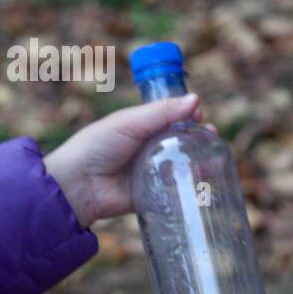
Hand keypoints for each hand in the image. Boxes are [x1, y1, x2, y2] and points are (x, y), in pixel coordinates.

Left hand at [44, 94, 217, 227]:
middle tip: (211, 136)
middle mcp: (150, 148)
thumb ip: (162, 112)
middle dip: (200, 138)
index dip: (189, 115)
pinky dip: (192, 185)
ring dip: (202, 160)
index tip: (199, 115)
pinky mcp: (154, 194)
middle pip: (183, 141)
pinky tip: (206, 180)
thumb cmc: (97, 146)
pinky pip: (177, 190)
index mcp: (143, 127)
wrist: (78, 185)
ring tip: (215, 157)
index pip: (173, 118)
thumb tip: (195, 99)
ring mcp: (153, 172)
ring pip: (184, 165)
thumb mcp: (130, 122)